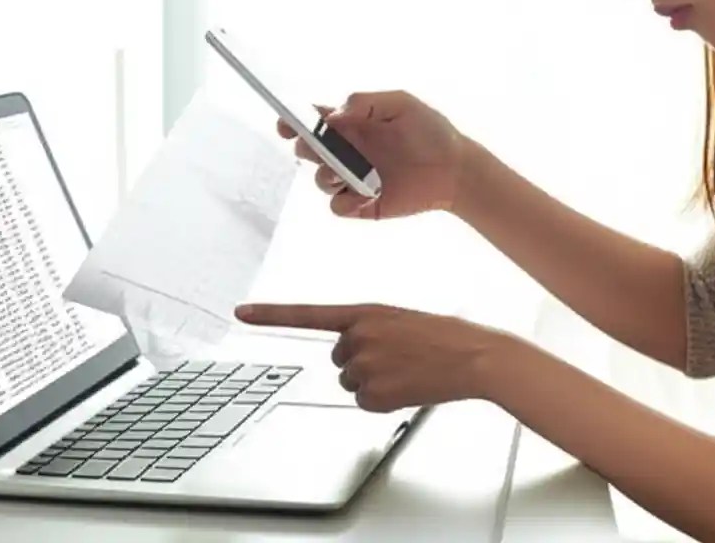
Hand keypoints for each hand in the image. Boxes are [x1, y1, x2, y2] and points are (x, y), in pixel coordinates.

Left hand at [233, 302, 511, 411]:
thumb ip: (368, 328)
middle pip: (338, 358)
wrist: (473, 356)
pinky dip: (383, 400)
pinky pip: (364, 402)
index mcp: (364, 312)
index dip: (270, 315)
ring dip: (373, 381)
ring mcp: (363, 367)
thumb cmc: (443, 336)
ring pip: (350, 382)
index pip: (306, 314)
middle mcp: (357, 337)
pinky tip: (407, 386)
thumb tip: (350, 352)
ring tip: (406, 371)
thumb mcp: (399, 319)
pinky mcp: (373, 394)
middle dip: (361, 360)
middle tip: (397, 356)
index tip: (241, 312)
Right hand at [277, 90, 475, 219]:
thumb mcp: (401, 104)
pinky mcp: (363, 204)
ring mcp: (353, 179)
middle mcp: (347, 151)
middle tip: (317, 148)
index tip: (287, 124)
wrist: (455, 169)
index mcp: (351, 124)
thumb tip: (332, 116)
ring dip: (325, 176)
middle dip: (305, 148)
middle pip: (309, 150)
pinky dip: (344, 203)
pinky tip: (362, 196)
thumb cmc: (431, 131)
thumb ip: (365, 104)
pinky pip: (338, 207)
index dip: (293, 122)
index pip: (313, 121)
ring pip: (320, 180)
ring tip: (345, 173)